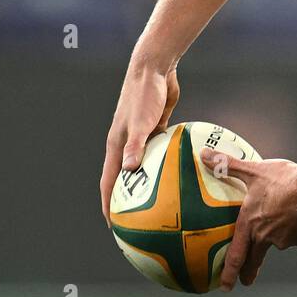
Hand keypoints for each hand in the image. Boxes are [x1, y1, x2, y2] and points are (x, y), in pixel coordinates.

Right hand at [100, 61, 180, 226]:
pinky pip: (163, 153)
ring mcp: (142, 136)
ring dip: (152, 184)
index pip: (110, 183)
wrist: (155, 69)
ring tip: (165, 204)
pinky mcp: (158, 127)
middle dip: (130, 203)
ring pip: (146, 167)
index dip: (110, 206)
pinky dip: (169, 165)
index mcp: (117, 146)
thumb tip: (128, 171)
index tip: (115, 228)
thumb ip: (135, 145)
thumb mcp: (140, 121)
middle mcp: (127, 144)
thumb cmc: (144, 94)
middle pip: (126, 179)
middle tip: (141, 223)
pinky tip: (186, 175)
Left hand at [199, 151, 296, 290]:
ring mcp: (285, 239)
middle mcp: (266, 236)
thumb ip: (228, 165)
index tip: (225, 286)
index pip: (236, 255)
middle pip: (256, 258)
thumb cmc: (283, 178)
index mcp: (250, 223)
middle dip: (250, 271)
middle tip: (246, 281)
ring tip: (288, 213)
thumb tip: (203, 154)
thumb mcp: (254, 170)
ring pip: (281, 239)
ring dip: (281, 233)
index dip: (228, 272)